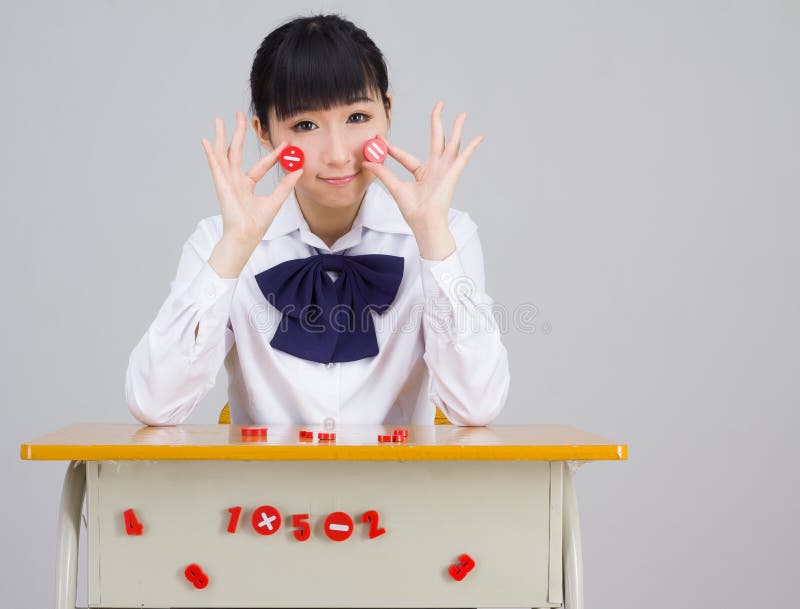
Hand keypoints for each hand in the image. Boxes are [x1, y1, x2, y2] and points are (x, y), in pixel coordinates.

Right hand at [201, 111, 302, 247]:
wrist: (246, 237)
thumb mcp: (276, 201)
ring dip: (221, 137)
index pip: (261, 166)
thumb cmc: (256, 225)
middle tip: (240, 115)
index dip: (273, 155)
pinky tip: (206, 141)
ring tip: (219, 120)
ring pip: (223, 155)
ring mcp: (227, 182)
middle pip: (236, 153)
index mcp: (247, 186)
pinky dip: (210, 154)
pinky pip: (215, 166)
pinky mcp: (222, 185)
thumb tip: (299, 170)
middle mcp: (235, 182)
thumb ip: (286, 185)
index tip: (285, 145)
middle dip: (238, 134)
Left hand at [361, 101, 483, 230]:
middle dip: (437, 122)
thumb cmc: (414, 212)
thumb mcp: (395, 188)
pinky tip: (479, 137)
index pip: (405, 156)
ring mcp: (445, 170)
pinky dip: (471, 147)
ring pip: (452, 144)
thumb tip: (367, 162)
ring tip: (462, 114)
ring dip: (457, 129)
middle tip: (439, 105)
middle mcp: (435, 169)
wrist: (424, 223)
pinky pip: (463, 158)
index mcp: (421, 174)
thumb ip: (383, 173)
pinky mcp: (452, 174)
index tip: (380, 139)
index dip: (392, 149)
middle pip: (436, 140)